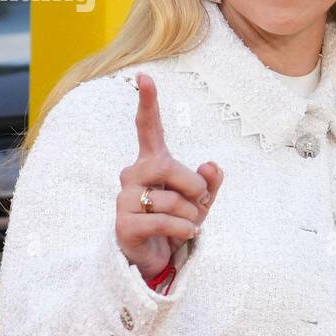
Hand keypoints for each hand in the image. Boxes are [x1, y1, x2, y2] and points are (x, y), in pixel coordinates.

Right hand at [115, 73, 223, 278]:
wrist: (157, 257)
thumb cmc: (178, 220)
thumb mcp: (201, 200)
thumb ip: (210, 182)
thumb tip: (212, 166)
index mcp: (152, 162)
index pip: (148, 128)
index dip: (148, 103)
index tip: (145, 78)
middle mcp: (133, 175)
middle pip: (168, 167)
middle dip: (193, 188)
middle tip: (198, 204)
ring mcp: (124, 199)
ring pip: (170, 200)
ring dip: (190, 215)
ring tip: (186, 224)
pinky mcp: (124, 224)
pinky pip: (164, 221)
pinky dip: (184, 230)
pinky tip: (186, 235)